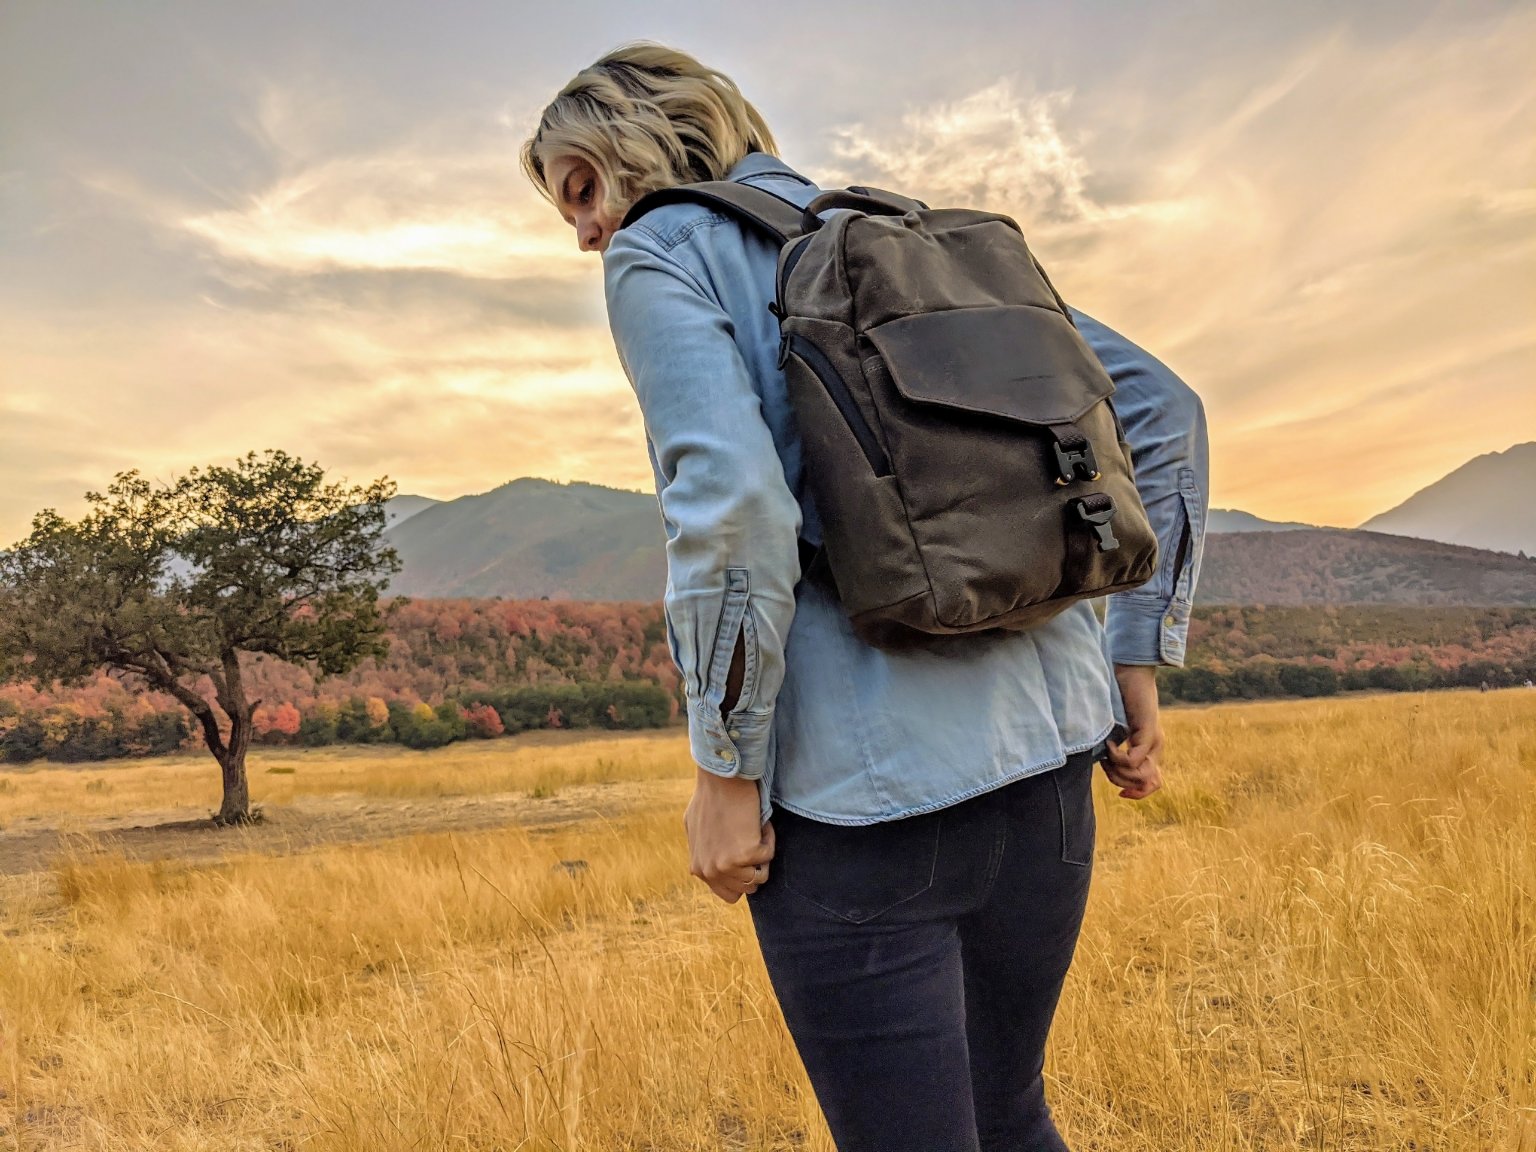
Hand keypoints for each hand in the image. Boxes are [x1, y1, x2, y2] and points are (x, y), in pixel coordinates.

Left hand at [684, 766, 774, 902]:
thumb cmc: (710, 797)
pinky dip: (768, 837)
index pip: (729, 894)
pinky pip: (769, 854)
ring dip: (762, 852)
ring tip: (751, 829)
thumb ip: (704, 853)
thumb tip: (716, 864)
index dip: (742, 877)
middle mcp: (710, 872)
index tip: (745, 856)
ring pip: (761, 876)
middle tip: (749, 838)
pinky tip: (757, 821)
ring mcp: (727, 865)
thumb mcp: (696, 831)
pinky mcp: (746, 854)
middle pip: (747, 888)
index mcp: (699, 869)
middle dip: (754, 866)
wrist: (721, 779)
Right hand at [1104, 664, 1163, 799]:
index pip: (1154, 784)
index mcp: (1150, 749)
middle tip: (1105, 765)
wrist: (1129, 672)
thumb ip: (1115, 747)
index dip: (1138, 793)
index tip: (1120, 794)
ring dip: (1118, 770)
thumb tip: (1105, 767)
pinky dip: (1118, 756)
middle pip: (1145, 783)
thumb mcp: (1115, 730)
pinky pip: (1136, 758)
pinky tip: (1109, 743)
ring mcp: (1154, 740)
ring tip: (1106, 754)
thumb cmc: (1118, 697)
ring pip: (1140, 773)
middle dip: (1121, 781)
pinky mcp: (1148, 730)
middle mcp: (1156, 747)